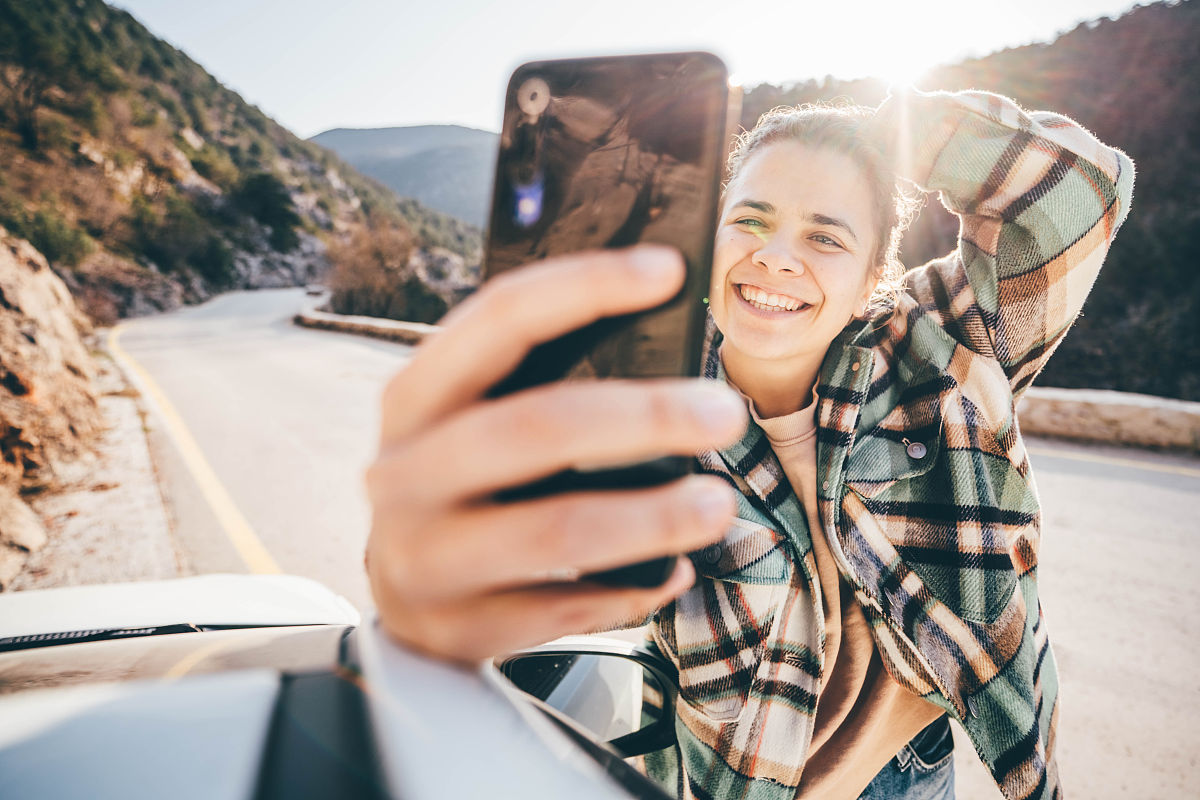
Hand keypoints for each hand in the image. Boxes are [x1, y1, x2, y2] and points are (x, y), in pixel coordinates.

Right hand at [365, 245, 746, 662]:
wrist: (404, 592)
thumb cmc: (469, 481)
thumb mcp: (479, 417)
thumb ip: (543, 377)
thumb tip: (664, 312)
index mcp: (416, 396)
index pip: (499, 319)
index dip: (586, 287)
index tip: (671, 271)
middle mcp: (404, 471)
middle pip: (535, 427)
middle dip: (644, 415)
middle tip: (725, 412)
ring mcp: (422, 555)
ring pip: (556, 529)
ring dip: (653, 516)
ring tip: (719, 504)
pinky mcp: (455, 626)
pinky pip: (563, 608)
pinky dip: (629, 591)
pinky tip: (671, 573)